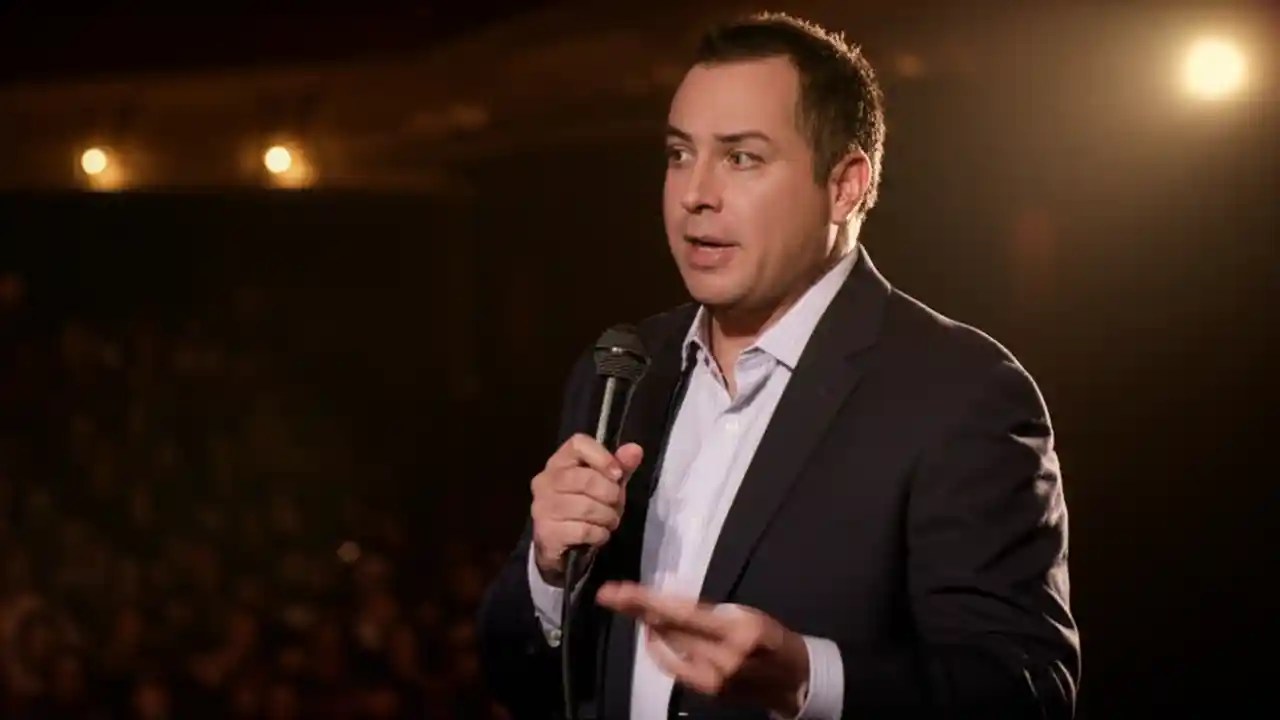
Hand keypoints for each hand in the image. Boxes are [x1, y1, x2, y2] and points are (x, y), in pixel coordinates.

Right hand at [530, 434, 643, 585]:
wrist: (560, 543)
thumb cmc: (585, 505)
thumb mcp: (607, 484)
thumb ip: (621, 466)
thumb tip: (636, 449)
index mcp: (560, 462)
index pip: (578, 444)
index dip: (602, 457)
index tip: (617, 475)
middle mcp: (546, 480)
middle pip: (585, 479)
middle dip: (610, 494)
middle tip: (614, 504)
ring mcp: (542, 507)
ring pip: (586, 508)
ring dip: (607, 517)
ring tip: (608, 520)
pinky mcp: (546, 532)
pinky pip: (583, 531)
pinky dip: (599, 534)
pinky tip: (598, 534)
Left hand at [596, 581, 809, 716]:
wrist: (793, 680)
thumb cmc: (769, 637)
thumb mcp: (745, 614)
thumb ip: (706, 612)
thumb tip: (666, 604)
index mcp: (737, 631)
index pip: (681, 613)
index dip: (647, 601)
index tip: (619, 591)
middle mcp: (722, 658)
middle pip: (668, 629)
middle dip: (637, 610)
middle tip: (609, 594)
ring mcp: (712, 679)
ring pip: (667, 647)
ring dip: (646, 625)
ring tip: (628, 606)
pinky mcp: (706, 692)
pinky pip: (673, 668)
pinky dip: (659, 650)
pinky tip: (651, 634)